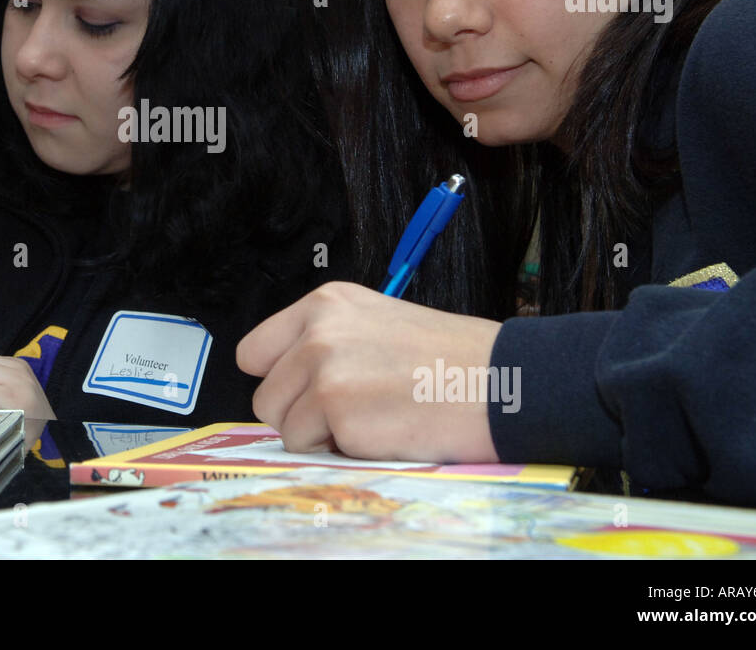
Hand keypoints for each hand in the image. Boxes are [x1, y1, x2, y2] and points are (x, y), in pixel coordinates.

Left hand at [237, 281, 503, 462]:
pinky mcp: (338, 413)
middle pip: (265, 396)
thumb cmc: (451, 360)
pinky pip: (313, 449)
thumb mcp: (378, 323)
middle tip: (348, 412)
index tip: (303, 391)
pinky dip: (342, 452)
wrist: (501, 382)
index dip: (278, 379)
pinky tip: (383, 431)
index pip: (254, 351)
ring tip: (370, 419)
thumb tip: (289, 380)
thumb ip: (329, 342)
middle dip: (299, 415)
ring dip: (320, 436)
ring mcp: (324, 371)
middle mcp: (318, 331)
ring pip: (284, 427)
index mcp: (327, 303)